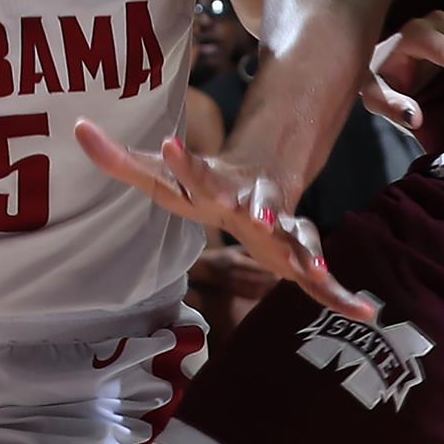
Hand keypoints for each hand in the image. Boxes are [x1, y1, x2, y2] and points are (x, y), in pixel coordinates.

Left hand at [74, 124, 372, 320]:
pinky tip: (366, 315)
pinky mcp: (298, 256)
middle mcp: (256, 204)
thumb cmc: (201, 183)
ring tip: (313, 269)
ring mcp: (282, 229)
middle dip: (260, 208)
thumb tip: (77, 128)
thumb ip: (119, 158)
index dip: (186, 162)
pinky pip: (324, 280)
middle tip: (257, 213)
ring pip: (298, 238)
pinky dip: (343, 298)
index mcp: (217, 185)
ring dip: (306, 252)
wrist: (260, 179)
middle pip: (259, 205)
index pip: (198, 172)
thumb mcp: (159, 173)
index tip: (174, 144)